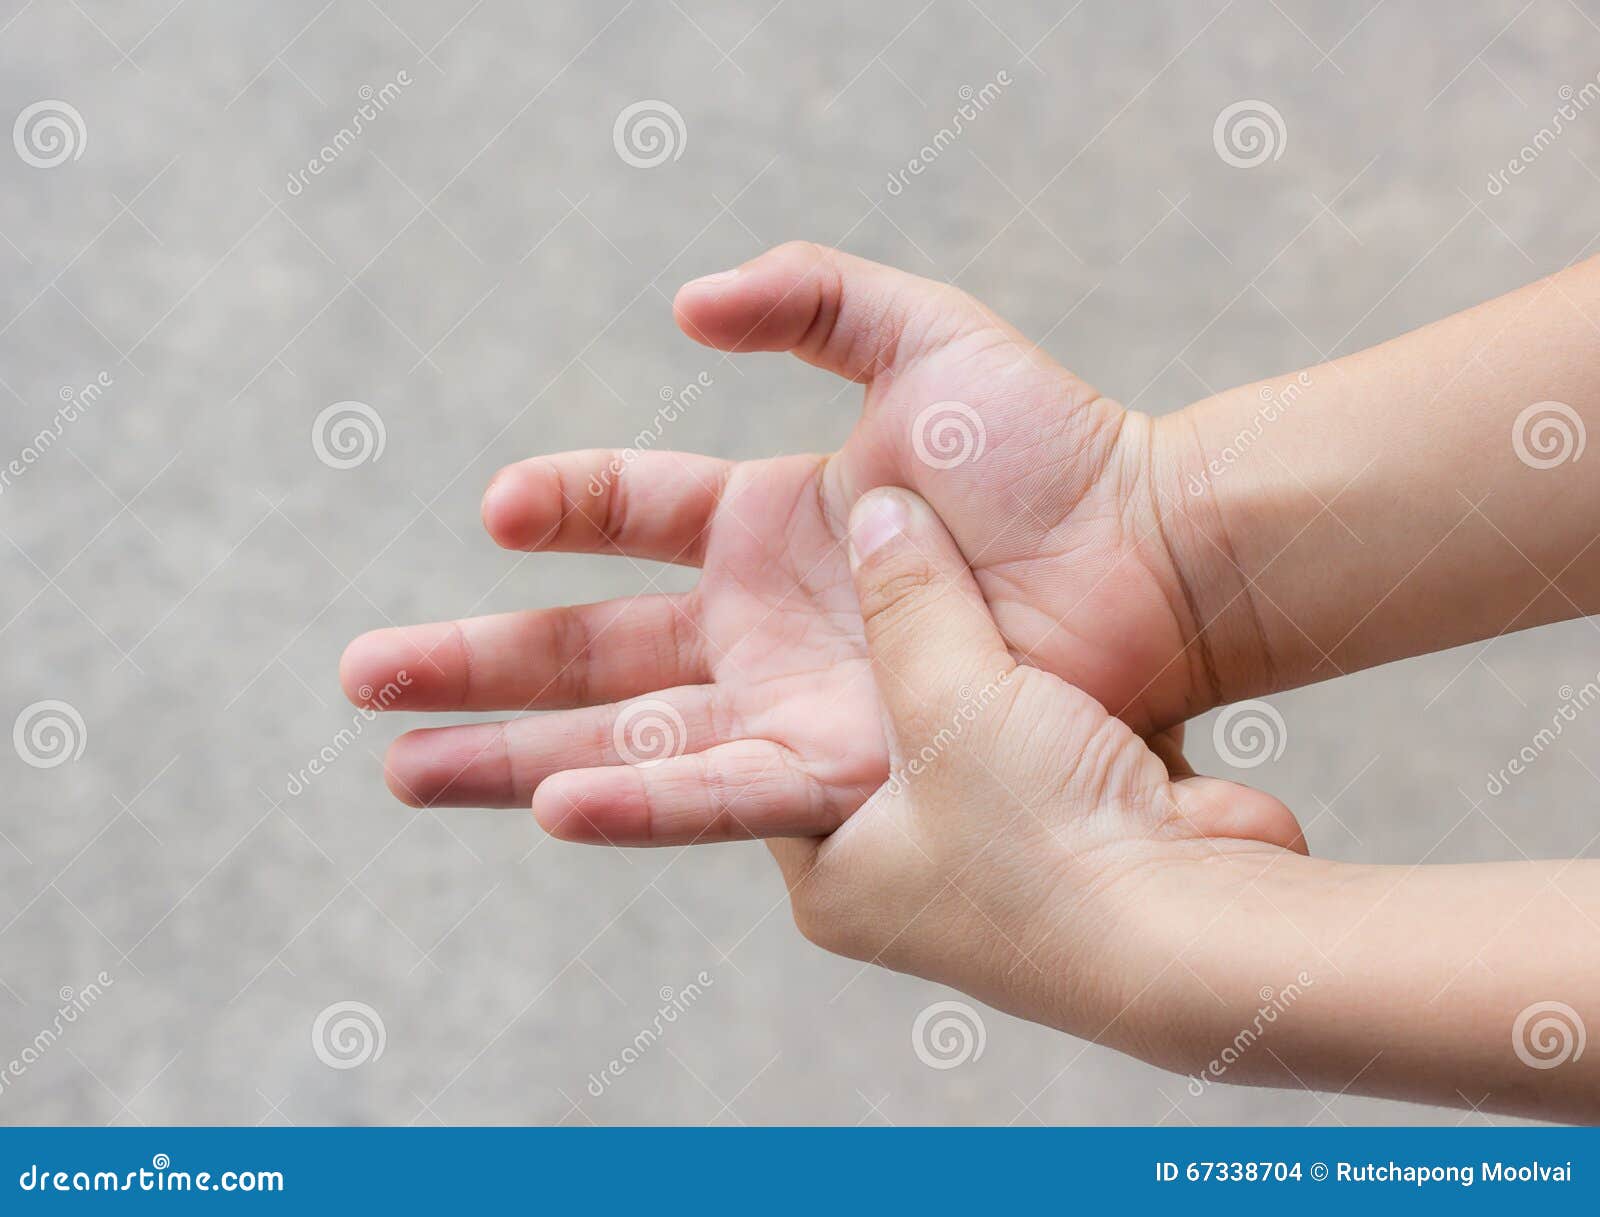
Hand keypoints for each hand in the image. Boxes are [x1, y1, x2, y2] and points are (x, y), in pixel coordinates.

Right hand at [340, 243, 1215, 839]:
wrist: (1148, 553)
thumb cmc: (1049, 448)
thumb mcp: (919, 336)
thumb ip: (810, 296)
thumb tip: (685, 303)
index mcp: (764, 522)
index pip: (627, 512)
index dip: (560, 506)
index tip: (500, 509)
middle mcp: (760, 622)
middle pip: (587, 648)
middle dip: (474, 666)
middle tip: (364, 681)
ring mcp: (790, 700)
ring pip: (623, 736)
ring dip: (509, 756)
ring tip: (401, 772)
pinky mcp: (839, 765)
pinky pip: (721, 785)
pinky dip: (638, 797)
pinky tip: (551, 804)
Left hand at [768, 491, 1599, 1125]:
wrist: (1203, 919)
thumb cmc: (1044, 849)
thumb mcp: (947, 704)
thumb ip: (906, 604)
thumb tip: (878, 512)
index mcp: (833, 869)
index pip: (760, 757)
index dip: (756, 675)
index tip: (752, 596)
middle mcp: (898, 863)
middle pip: (854, 724)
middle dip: (856, 648)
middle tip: (830, 563)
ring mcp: (983, 843)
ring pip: (946, 707)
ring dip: (953, 645)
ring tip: (929, 558)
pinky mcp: (1065, 809)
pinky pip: (1022, 711)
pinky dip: (1024, 663)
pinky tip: (1025, 597)